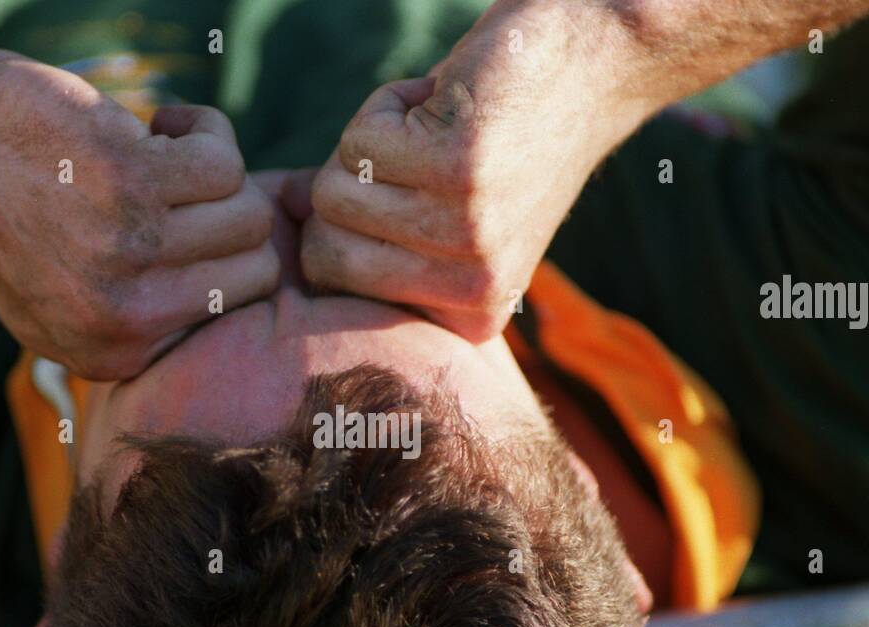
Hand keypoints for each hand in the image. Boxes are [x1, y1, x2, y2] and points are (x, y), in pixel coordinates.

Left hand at [0, 55, 278, 379]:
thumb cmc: (13, 216)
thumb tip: (217, 326)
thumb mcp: (52, 312)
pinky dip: (204, 129)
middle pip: (257, 267)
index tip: (178, 231)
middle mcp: (125, 317)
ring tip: (171, 160)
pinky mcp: (135, 183)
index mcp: (117, 355)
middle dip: (233, 220)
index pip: (234, 316)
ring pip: (250, 213)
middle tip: (185, 193)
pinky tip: (162, 126)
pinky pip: (225, 161)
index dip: (220, 261)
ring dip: (220, 175)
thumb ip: (130, 335)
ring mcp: (131, 250)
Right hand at [300, 0, 633, 341]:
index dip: (347, 218)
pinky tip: (447, 102)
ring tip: (438, 129)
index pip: (330, 283)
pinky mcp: (457, 168)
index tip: (414, 192)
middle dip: (350, 182)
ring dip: (374, 138)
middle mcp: (469, 290)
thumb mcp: (447, 224)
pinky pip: (359, 140)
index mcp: (466, 319)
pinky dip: (390, 101)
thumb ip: (373, 246)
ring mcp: (465, 233)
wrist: (587, 67)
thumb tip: (281, 218)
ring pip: (334, 189)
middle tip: (418, 155)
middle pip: (323, 245)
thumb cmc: (506, 145)